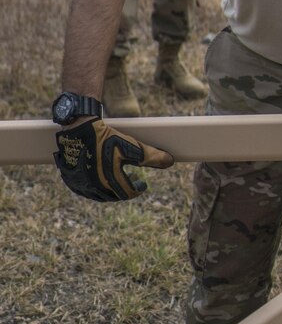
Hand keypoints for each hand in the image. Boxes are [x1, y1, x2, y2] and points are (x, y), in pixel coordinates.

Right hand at [54, 118, 173, 201]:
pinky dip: (94, 186)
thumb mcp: (132, 146)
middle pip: (113, 196)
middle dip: (124, 189)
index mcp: (109, 182)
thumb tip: (170, 161)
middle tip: (131, 181)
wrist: (78, 127)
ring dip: (109, 190)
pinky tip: (99, 177)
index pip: (128, 193)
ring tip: (117, 180)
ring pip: (97, 194)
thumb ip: (151, 156)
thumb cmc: (106, 137)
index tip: (143, 184)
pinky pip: (84, 188)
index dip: (138, 189)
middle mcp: (93, 186)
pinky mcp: (69, 177)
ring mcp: (79, 183)